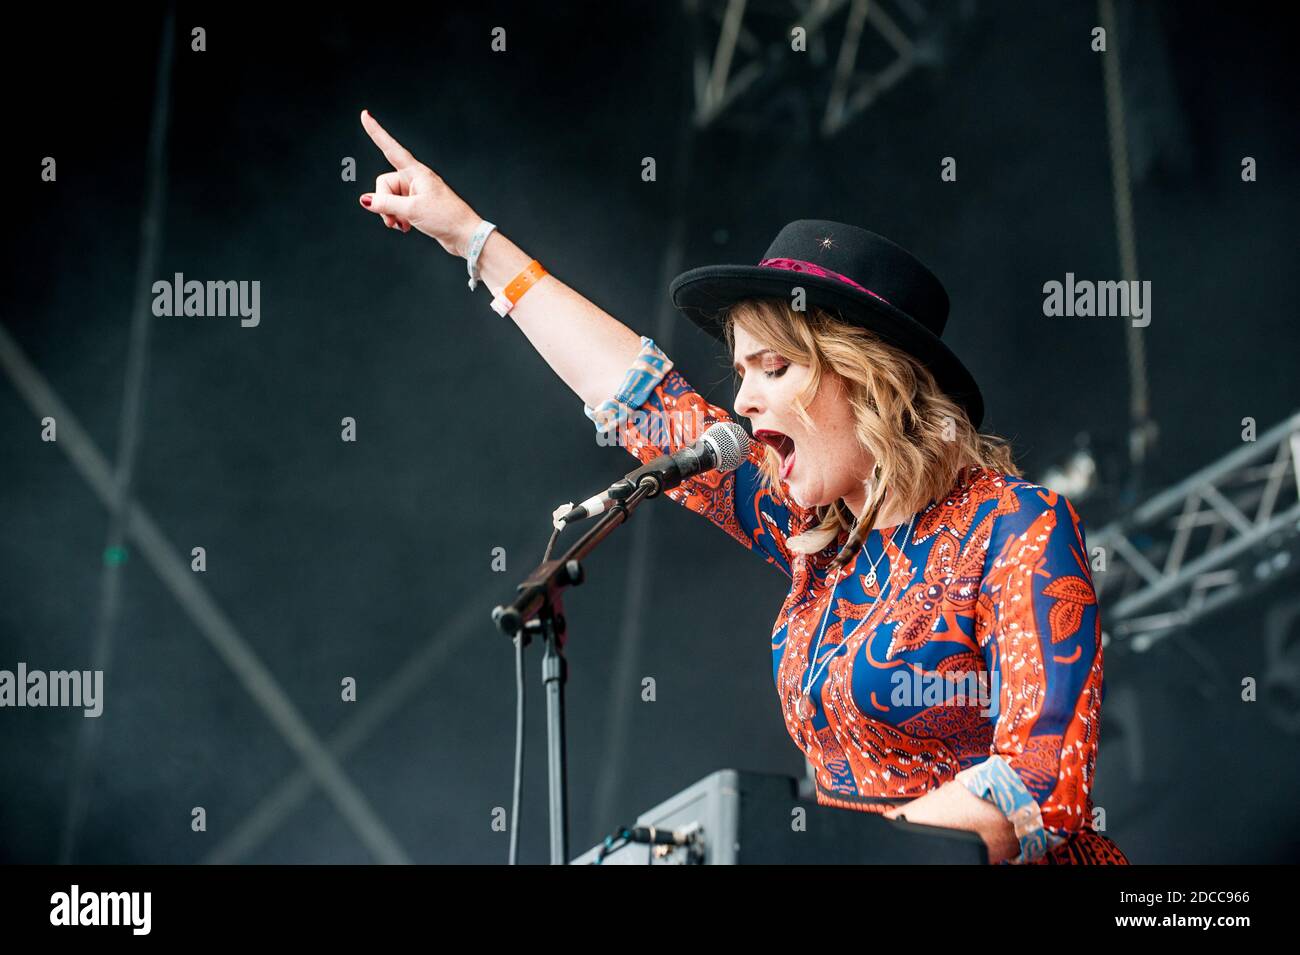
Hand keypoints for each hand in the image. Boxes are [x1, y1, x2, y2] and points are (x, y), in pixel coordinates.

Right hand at [358, 109, 479, 255]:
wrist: (465, 235)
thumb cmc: (445, 218)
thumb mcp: (411, 210)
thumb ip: (386, 204)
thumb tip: (365, 200)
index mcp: (416, 172)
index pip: (391, 148)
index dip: (376, 132)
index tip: (364, 115)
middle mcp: (415, 178)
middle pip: (385, 184)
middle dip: (383, 204)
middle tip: (391, 221)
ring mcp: (416, 192)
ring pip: (389, 198)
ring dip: (390, 214)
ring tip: (401, 226)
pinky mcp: (419, 204)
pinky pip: (398, 207)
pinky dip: (398, 218)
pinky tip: (406, 227)